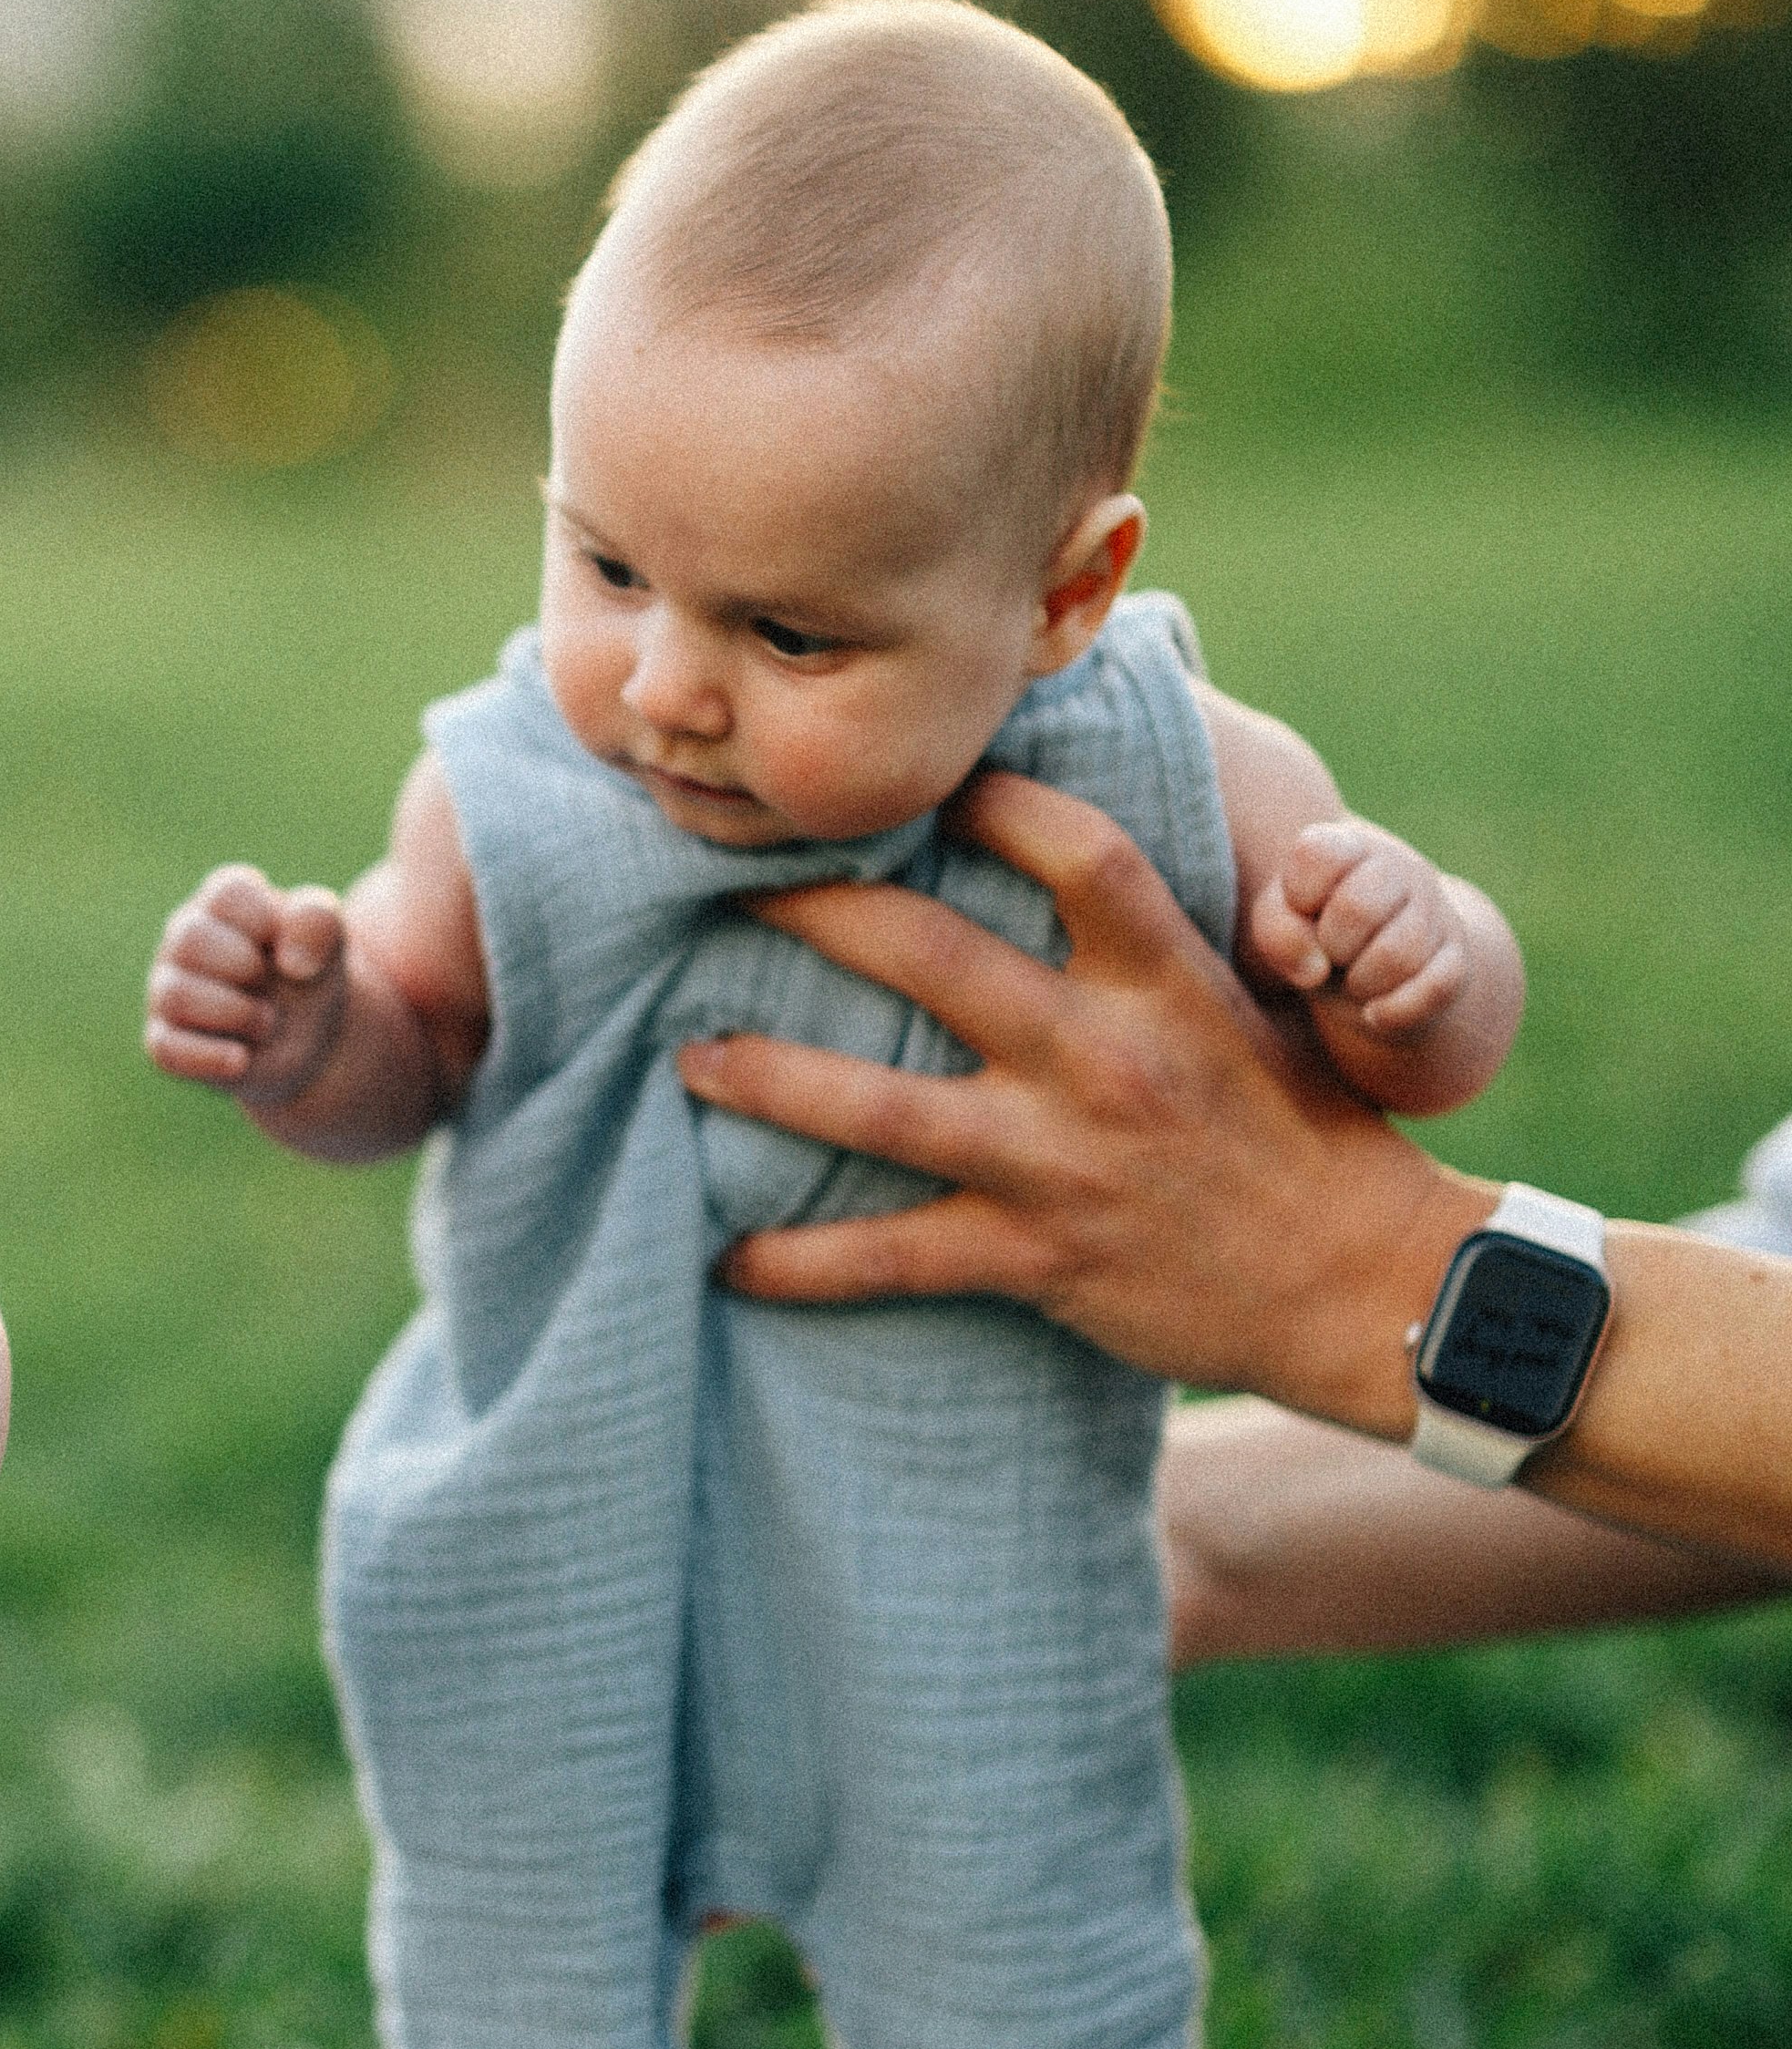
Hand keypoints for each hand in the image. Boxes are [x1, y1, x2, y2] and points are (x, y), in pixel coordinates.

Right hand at [146, 867, 350, 1107]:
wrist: (311, 1040)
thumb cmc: (308, 977)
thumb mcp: (329, 942)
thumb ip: (318, 923)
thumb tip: (292, 963)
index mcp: (220, 903)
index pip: (229, 893)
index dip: (267, 924)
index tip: (287, 946)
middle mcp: (183, 940)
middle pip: (191, 940)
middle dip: (246, 968)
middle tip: (269, 983)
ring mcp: (167, 991)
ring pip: (175, 995)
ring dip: (236, 1013)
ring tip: (266, 1023)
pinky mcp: (165, 1041)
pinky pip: (165, 1050)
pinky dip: (210, 1057)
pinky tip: (242, 1059)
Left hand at [668, 769, 1478, 1430]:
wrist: (1357, 1278)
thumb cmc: (1304, 1130)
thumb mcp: (1251, 1006)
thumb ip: (1156, 938)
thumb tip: (1065, 852)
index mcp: (1167, 979)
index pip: (1074, 848)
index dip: (990, 794)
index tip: (913, 769)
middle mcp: (1102, 1056)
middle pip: (929, 955)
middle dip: (812, 910)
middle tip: (727, 880)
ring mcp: (1060, 1161)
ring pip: (876, 1109)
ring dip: (768, 1079)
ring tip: (690, 1058)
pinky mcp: (1034, 1258)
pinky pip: (887, 1260)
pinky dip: (798, 1262)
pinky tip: (723, 1261)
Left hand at [1248, 821, 1469, 1040]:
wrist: (1371, 970)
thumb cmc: (1314, 937)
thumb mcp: (1279, 928)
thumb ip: (1279, 933)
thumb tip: (1316, 969)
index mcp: (1348, 847)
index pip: (1319, 855)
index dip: (1299, 894)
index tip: (1304, 909)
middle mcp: (1399, 868)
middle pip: (1359, 907)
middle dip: (1332, 945)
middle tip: (1333, 952)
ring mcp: (1435, 911)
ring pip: (1399, 953)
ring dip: (1362, 982)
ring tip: (1355, 979)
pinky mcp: (1456, 957)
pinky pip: (1434, 988)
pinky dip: (1394, 1011)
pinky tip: (1375, 1012)